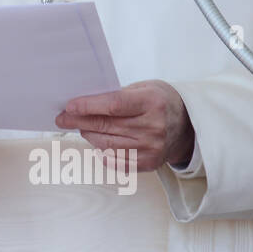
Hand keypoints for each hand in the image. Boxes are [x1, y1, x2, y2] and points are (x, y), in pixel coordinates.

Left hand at [54, 79, 194, 171]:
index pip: (113, 105)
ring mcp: (152, 147)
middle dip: (79, 121)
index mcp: (152, 102)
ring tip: (81, 127)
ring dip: (88, 134)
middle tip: (62, 118)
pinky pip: (116, 160)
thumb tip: (84, 103)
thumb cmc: (160, 101)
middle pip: (106, 125)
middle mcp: (153, 126)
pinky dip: (102, 152)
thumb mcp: (144, 88)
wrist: (189, 125)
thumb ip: (117, 95)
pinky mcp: (149, 163)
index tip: (69, 106)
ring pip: (106, 143)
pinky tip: (96, 143)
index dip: (88, 106)